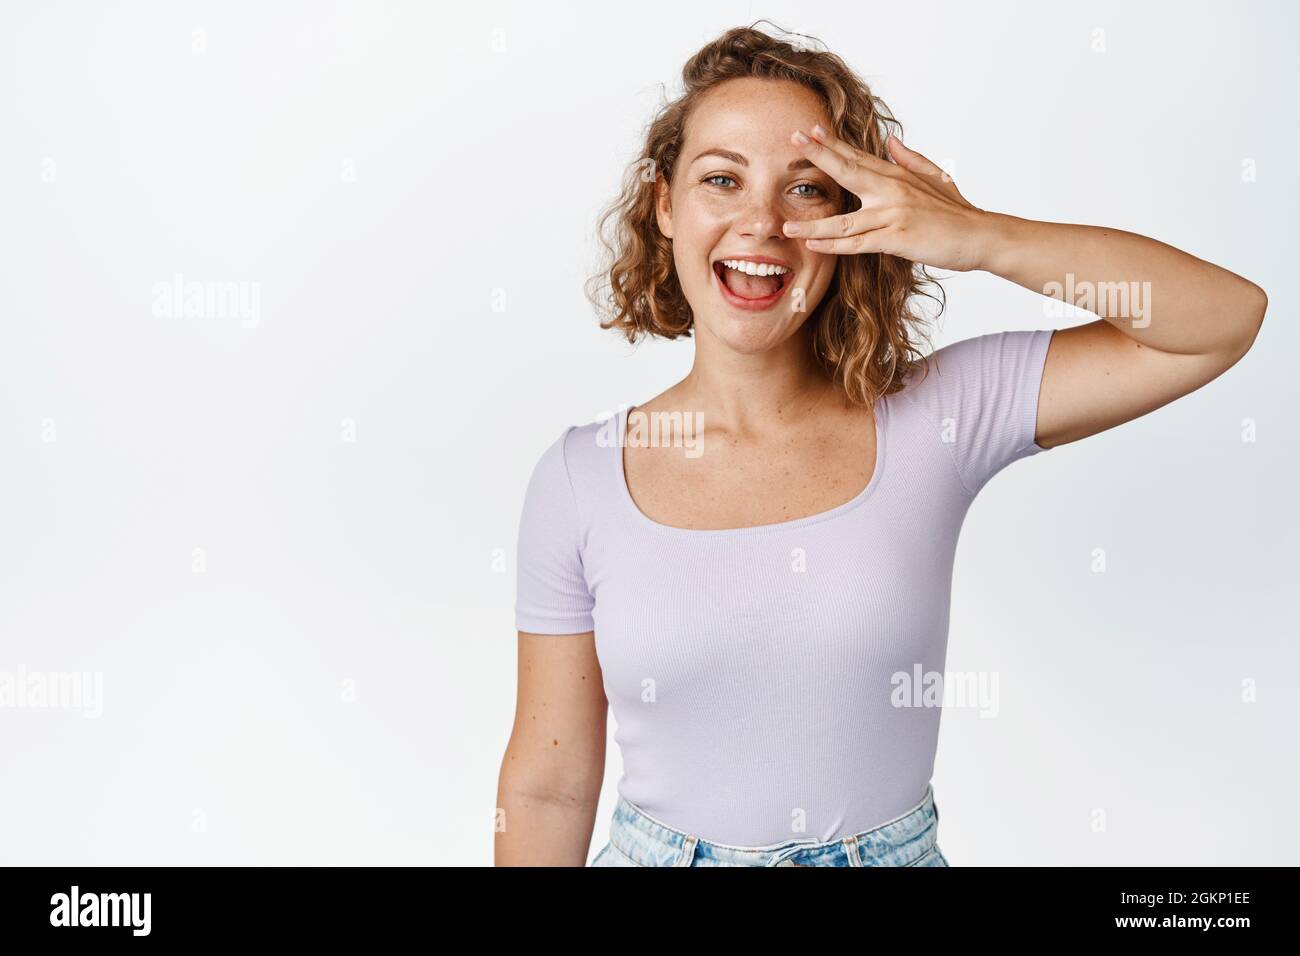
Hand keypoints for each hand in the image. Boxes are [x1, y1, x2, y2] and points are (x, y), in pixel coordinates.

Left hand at [784, 124, 992, 272]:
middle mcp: (892, 190)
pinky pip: (858, 244)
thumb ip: (911, 159)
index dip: (833, 144)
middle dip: (819, 156)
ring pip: (844, 221)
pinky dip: (834, 246)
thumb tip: (891, 142)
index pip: (858, 156)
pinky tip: (814, 245)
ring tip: (786, 225)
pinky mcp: (896, 239)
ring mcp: (892, 214)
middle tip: (793, 141)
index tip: (810, 131)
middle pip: (848, 171)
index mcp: (898, 176)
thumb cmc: (958, 212)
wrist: (980, 235)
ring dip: (813, 224)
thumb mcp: (937, 178)